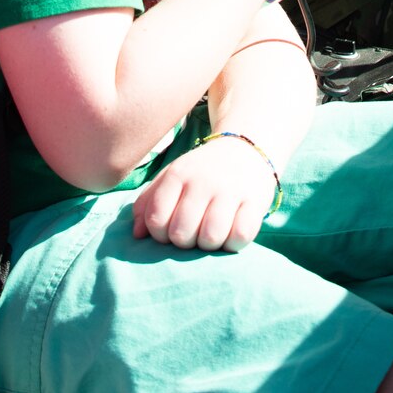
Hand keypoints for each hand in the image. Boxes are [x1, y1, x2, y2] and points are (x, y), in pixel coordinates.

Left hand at [131, 135, 279, 251]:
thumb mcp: (171, 177)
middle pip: (181, 234)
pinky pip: (241, 236)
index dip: (160, 235)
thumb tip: (136, 234)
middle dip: (185, 242)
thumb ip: (149, 202)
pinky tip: (231, 232)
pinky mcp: (255, 201)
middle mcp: (202, 181)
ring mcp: (230, 191)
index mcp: (177, 175)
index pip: (156, 220)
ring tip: (211, 233)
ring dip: (209, 244)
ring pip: (211, 238)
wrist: (246, 148)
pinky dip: (234, 243)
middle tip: (193, 231)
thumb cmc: (201, 172)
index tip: (171, 227)